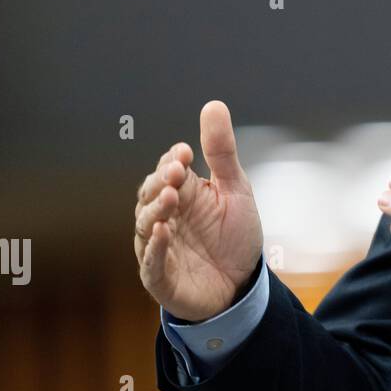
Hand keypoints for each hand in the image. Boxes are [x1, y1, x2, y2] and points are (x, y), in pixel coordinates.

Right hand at [133, 100, 263, 321]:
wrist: (243, 286)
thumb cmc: (234, 236)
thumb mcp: (235, 189)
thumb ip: (221, 151)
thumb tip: (213, 104)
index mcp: (181, 195)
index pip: (167, 172)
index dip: (173, 161)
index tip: (185, 151)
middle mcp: (165, 218)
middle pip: (152, 195)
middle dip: (162, 181)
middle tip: (177, 171)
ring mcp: (160, 248)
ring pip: (147, 225)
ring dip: (157, 209)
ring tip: (172, 196)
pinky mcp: (161, 277)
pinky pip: (152, 261)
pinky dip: (156, 246)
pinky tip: (165, 231)